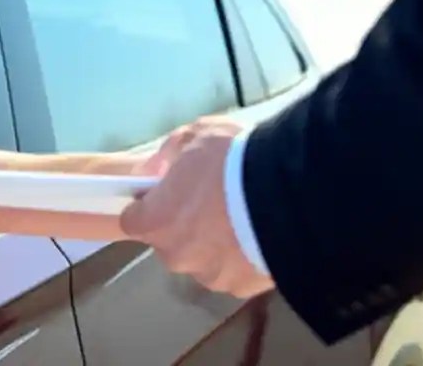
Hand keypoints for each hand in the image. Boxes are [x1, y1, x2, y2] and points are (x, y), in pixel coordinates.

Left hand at [120, 117, 273, 298]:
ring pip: (203, 260)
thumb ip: (170, 152)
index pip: (131, 222)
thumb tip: (156, 167)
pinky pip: (234, 271)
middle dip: (185, 227)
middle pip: (170, 244)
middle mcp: (176, 255)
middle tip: (211, 203)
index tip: (162, 198)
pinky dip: (241, 259)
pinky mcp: (242, 287)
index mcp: (156, 220)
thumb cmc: (233, 161)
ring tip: (242, 219)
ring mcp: (210, 275)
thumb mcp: (197, 135)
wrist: (290, 193)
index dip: (146, 209)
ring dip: (214, 245)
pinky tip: (259, 235)